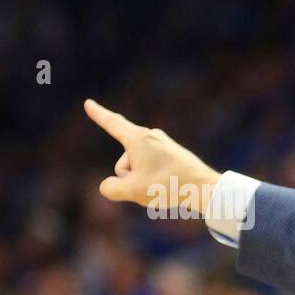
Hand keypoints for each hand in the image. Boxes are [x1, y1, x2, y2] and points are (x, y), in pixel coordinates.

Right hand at [83, 99, 221, 211]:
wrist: (205, 188)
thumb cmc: (168, 186)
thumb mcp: (132, 191)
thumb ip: (110, 188)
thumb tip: (109, 186)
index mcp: (137, 139)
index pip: (112, 124)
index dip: (98, 114)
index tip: (88, 103)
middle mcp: (150, 136)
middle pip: (124, 162)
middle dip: (130, 178)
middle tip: (153, 185)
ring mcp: (164, 144)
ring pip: (139, 167)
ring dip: (144, 181)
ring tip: (165, 186)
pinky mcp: (174, 154)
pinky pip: (153, 170)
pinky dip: (157, 181)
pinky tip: (171, 185)